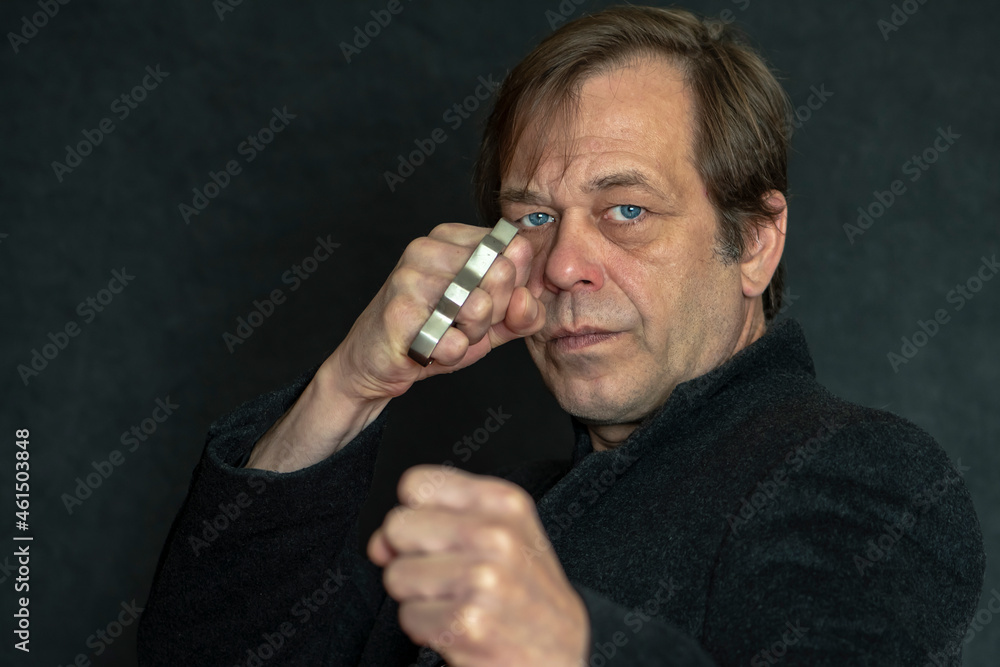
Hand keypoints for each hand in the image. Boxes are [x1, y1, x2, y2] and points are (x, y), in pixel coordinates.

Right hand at [337, 222, 544, 403]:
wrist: (375, 362)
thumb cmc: (434, 333)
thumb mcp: (490, 321)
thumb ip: (523, 311)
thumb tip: (527, 299)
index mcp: (453, 237)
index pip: (516, 250)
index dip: (515, 286)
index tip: (488, 302)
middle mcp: (429, 247)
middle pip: (503, 273)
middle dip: (494, 313)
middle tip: (463, 323)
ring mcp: (411, 276)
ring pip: (481, 307)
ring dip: (471, 335)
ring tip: (445, 333)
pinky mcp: (399, 311)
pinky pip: (455, 342)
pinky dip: (450, 354)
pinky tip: (430, 348)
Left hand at [367, 465, 589, 666]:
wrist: (565, 649)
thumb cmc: (524, 589)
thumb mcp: (499, 534)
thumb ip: (436, 520)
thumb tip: (379, 543)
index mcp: (505, 502)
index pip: (416, 483)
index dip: (416, 512)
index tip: (438, 534)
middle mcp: (495, 534)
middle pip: (398, 526)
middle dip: (410, 555)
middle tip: (448, 574)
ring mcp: (482, 579)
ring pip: (396, 575)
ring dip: (418, 597)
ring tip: (458, 601)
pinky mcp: (466, 623)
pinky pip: (408, 616)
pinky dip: (427, 628)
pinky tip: (461, 626)